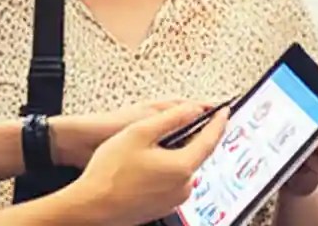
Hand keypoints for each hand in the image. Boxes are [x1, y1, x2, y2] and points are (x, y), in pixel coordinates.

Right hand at [71, 102, 228, 224]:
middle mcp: (183, 186)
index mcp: (182, 167)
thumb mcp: (139, 132)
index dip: (217, 122)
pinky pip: (171, 182)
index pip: (210, 140)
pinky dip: (165, 169)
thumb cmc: (111, 171)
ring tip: (150, 146)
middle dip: (190, 137)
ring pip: (181, 168)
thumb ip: (171, 118)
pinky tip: (144, 165)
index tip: (224, 112)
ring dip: (174, 154)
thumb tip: (193, 110)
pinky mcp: (163, 206)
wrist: (93, 205)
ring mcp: (174, 199)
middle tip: (179, 123)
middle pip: (195, 154)